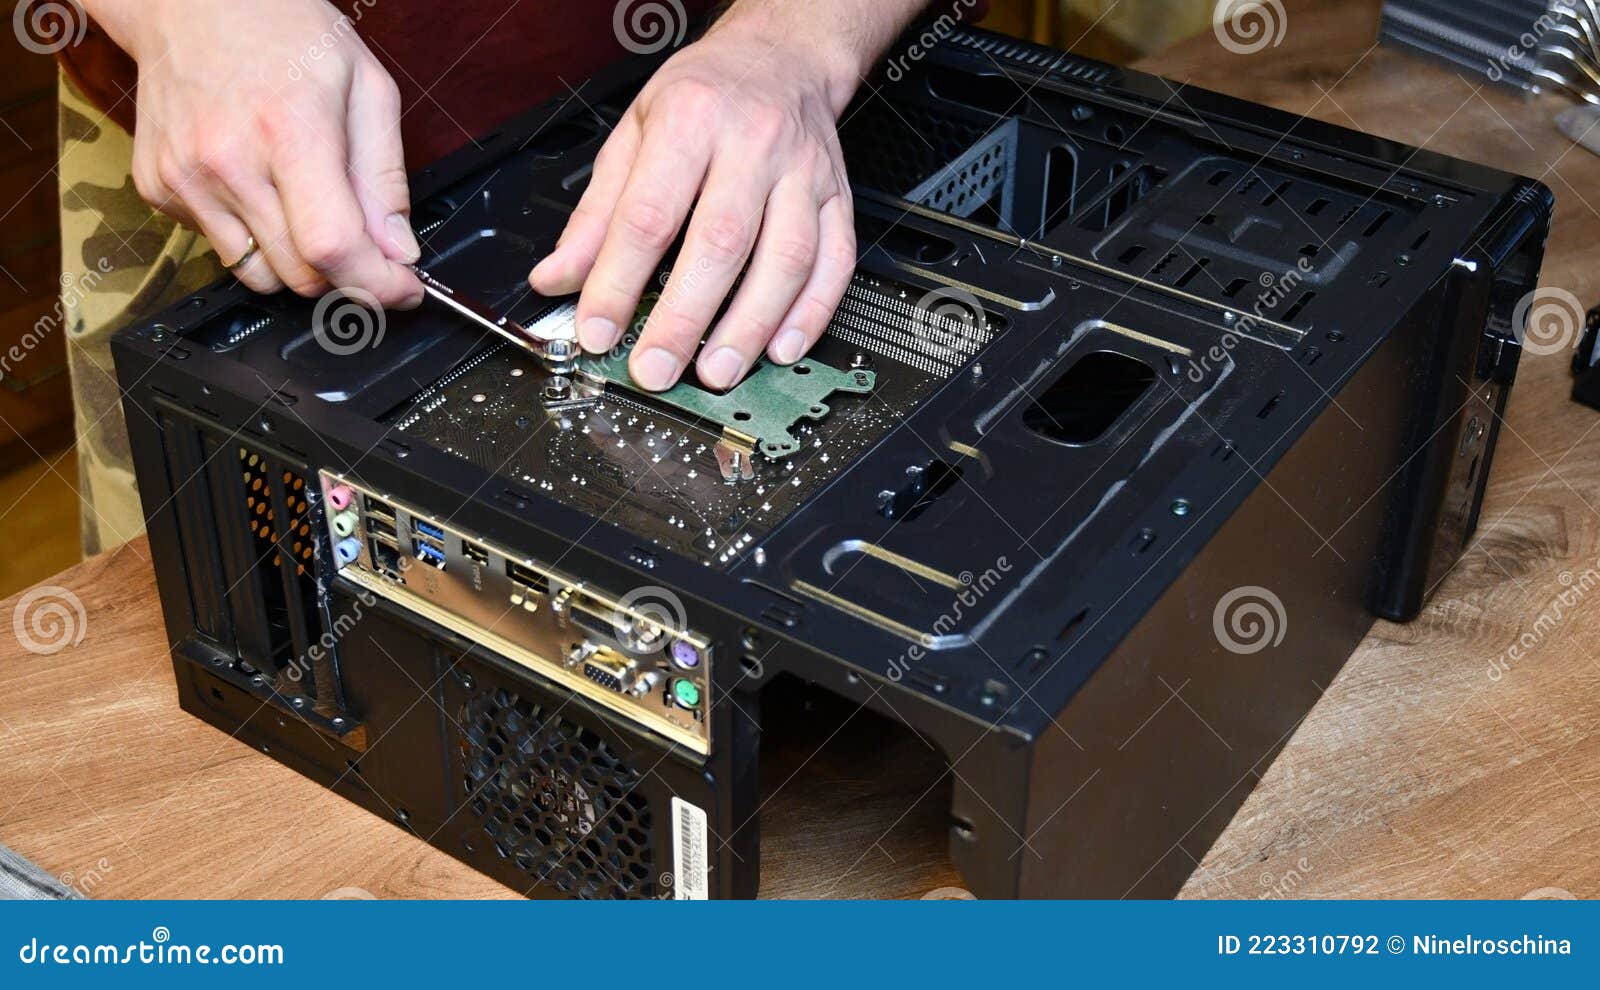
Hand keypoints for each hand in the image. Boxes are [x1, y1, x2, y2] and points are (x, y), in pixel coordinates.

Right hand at [100, 0, 421, 306]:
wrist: (190, 0)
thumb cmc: (282, 31)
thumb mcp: (366, 87)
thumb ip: (385, 178)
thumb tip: (398, 251)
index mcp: (290, 132)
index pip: (332, 247)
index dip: (376, 284)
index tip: (402, 289)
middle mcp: (229, 161)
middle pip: (299, 275)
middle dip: (344, 276)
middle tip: (364, 247)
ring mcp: (186, 178)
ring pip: (258, 275)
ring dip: (296, 263)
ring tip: (306, 208)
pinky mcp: (159, 188)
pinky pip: (220, 248)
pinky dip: (252, 236)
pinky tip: (258, 186)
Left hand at [527, 10, 867, 391]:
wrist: (781, 57)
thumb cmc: (705, 96)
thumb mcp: (634, 135)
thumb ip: (596, 213)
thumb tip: (559, 278)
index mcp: (691, 121)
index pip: (648, 214)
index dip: (618, 282)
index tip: (598, 330)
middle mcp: (752, 144)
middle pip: (720, 242)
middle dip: (685, 318)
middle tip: (657, 369)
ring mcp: (803, 173)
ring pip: (785, 259)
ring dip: (750, 326)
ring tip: (718, 372)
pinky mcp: (837, 199)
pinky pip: (833, 264)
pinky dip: (809, 314)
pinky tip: (781, 348)